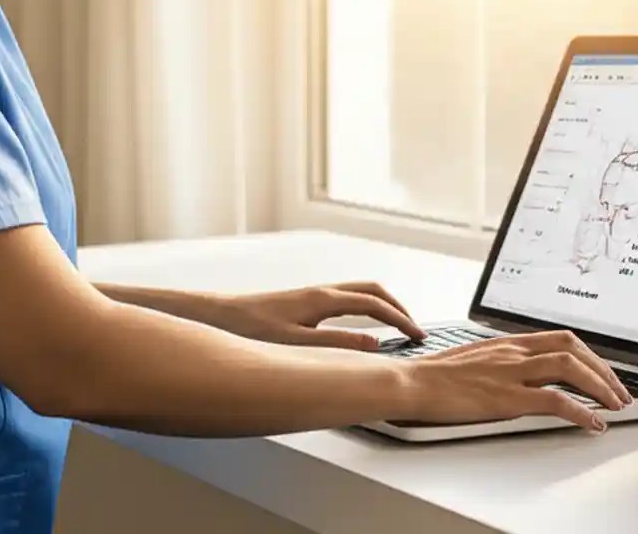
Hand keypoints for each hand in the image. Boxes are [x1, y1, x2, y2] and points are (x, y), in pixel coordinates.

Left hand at [218, 282, 427, 350]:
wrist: (220, 316)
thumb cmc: (251, 329)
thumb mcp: (296, 344)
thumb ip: (337, 346)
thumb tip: (375, 346)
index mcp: (323, 299)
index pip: (375, 304)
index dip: (401, 320)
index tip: (418, 336)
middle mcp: (322, 292)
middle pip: (373, 291)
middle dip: (398, 308)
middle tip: (415, 330)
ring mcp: (314, 295)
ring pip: (360, 292)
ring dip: (383, 306)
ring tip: (397, 328)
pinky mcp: (305, 303)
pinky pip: (347, 299)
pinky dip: (366, 309)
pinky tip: (363, 328)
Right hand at [403, 330, 633, 432]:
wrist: (412, 382)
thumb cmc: (435, 376)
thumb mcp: (475, 359)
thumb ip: (502, 362)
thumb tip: (521, 373)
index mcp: (508, 343)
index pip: (561, 339)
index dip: (589, 356)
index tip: (602, 372)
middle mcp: (513, 352)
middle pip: (573, 349)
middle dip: (603, 370)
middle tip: (618, 392)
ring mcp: (511, 372)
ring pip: (570, 368)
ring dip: (600, 387)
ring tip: (615, 406)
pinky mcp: (505, 397)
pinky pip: (554, 400)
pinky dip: (580, 411)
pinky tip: (591, 423)